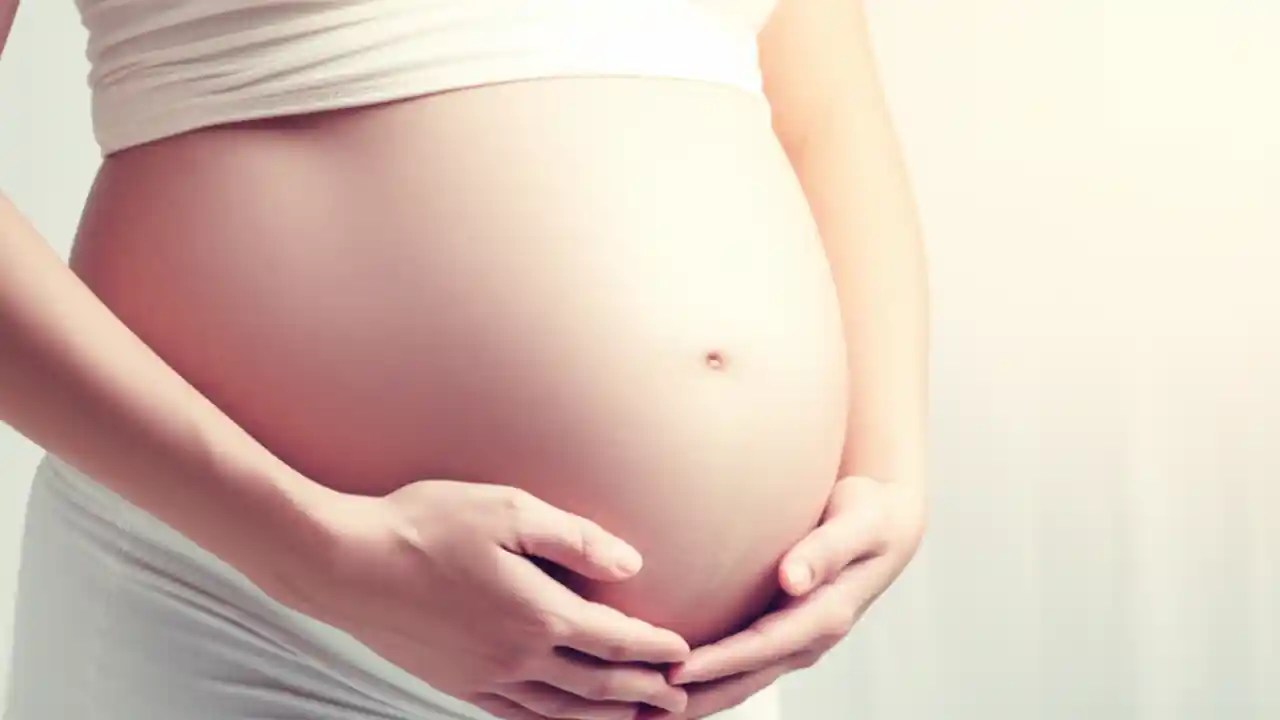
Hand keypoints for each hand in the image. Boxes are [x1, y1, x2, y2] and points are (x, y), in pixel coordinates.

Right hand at [293, 480, 690, 718]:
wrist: (345, 564)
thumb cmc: (425, 525)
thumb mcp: (508, 509)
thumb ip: (575, 539)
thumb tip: (631, 566)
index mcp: (538, 614)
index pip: (615, 641)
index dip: (655, 648)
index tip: (684, 651)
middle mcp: (517, 656)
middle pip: (597, 685)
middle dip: (642, 691)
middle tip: (677, 696)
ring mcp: (483, 676)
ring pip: (559, 710)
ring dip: (604, 714)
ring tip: (633, 715)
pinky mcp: (453, 682)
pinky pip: (515, 714)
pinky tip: (557, 716)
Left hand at [645, 474, 925, 719]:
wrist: (883, 523)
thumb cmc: (870, 515)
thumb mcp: (859, 525)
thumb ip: (826, 549)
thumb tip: (792, 579)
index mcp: (826, 615)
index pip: (763, 647)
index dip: (719, 662)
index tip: (676, 671)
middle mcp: (808, 639)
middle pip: (745, 678)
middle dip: (696, 697)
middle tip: (642, 709)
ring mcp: (794, 642)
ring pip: (739, 680)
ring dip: (695, 698)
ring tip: (642, 709)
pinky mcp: (780, 634)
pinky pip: (740, 665)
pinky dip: (705, 679)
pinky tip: (667, 682)